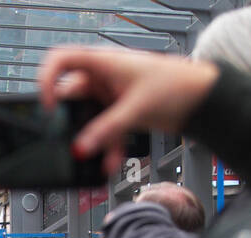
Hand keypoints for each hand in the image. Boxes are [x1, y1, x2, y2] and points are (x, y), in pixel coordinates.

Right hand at [39, 46, 218, 174]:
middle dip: (69, 121)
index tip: (47, 107)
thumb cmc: (177, 85)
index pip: (60, 60)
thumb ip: (106, 131)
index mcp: (103, 62)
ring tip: (91, 157)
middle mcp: (103, 76)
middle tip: (66, 139)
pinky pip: (104, 131)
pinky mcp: (120, 112)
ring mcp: (110, 95)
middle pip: (71, 97)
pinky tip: (109, 162)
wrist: (204, 99)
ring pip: (88, 118)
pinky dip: (106, 147)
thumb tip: (80, 149)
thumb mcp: (136, 109)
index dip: (46, 81)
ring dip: (90, 139)